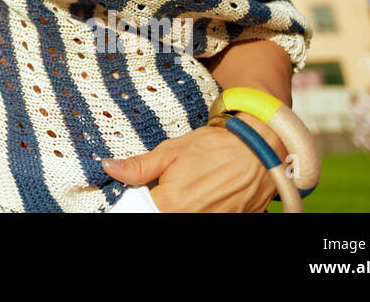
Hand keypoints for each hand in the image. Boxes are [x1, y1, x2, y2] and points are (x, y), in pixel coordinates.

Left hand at [102, 117, 282, 211]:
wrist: (260, 149)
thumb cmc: (215, 147)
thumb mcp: (171, 151)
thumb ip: (139, 166)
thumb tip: (109, 167)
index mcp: (173, 205)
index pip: (143, 211)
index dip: (144, 199)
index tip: (150, 189)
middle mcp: (194, 219)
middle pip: (164, 214)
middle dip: (164, 203)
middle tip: (178, 185)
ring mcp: (215, 223)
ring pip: (187, 217)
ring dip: (186, 206)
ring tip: (196, 187)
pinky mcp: (233, 223)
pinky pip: (210, 219)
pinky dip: (206, 208)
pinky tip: (211, 195)